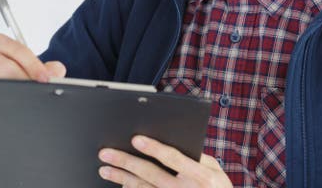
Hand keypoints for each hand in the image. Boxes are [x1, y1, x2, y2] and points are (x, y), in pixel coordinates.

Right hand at [0, 33, 65, 148]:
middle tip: (38, 87)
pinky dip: (3, 98)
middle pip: (6, 62)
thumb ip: (47, 70)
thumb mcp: (32, 74)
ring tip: (28, 95)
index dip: (33, 62)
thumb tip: (57, 70)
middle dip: (25, 75)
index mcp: (0, 45)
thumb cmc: (11, 87)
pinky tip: (13, 103)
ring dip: (15, 87)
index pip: (16, 47)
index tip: (46, 77)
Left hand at [98, 135, 231, 186]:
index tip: (136, 138)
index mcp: (202, 176)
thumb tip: (172, 142)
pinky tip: (119, 184)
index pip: (173, 159)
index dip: (154, 148)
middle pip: (151, 174)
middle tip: (106, 153)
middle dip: (126, 162)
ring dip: (121, 178)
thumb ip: (198, 157)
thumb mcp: (217, 172)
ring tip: (105, 169)